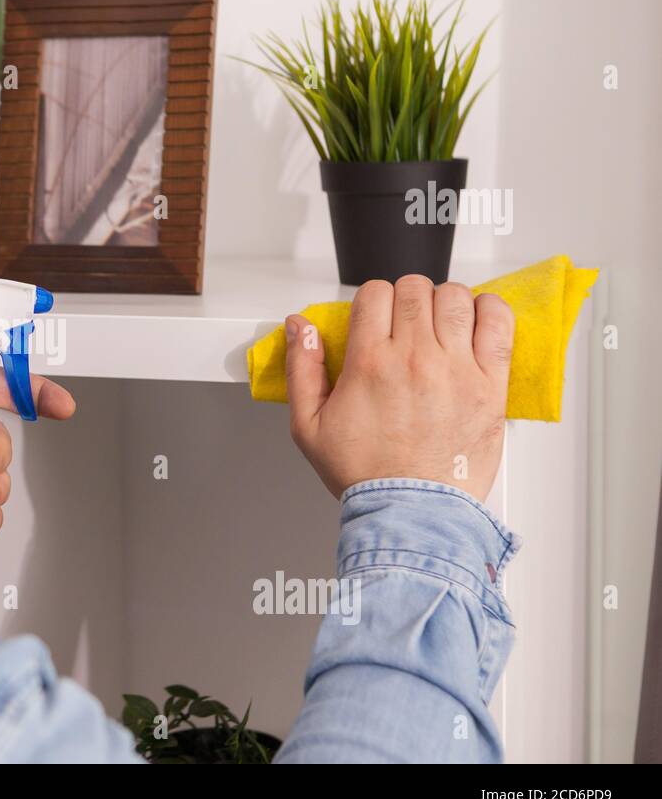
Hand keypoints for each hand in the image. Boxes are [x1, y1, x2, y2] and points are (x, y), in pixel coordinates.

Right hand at [284, 275, 514, 501]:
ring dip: (443, 302)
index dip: (371, 301)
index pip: (374, 293)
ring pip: (454, 297)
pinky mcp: (490, 383)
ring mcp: (456, 368)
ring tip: (438, 324)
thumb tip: (300, 328)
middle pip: (414, 288)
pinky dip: (489, 310)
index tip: (375, 319)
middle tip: (404, 324)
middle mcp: (414, 358)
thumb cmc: (365, 474)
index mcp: (369, 363)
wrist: (411, 511)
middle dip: (405, 299)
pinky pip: (498, 322)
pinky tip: (476, 321)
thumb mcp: (308, 426)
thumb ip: (301, 369)